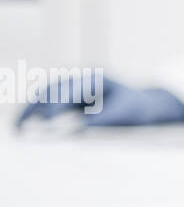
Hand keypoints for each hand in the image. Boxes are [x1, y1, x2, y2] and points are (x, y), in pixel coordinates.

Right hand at [16, 74, 183, 128]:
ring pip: (46, 93)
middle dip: (40, 106)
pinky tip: (23, 126)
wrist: (141, 104)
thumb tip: (76, 130)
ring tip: (18, 127)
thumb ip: (101, 120)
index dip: (59, 103)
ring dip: (31, 109)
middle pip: (54, 88)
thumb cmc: (134, 108)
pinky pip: (46, 101)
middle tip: (26, 126)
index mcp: (97, 77)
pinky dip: (35, 112)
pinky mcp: (67, 95)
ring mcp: (73, 84)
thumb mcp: (122, 114)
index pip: (72, 87)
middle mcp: (82, 77)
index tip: (50, 119)